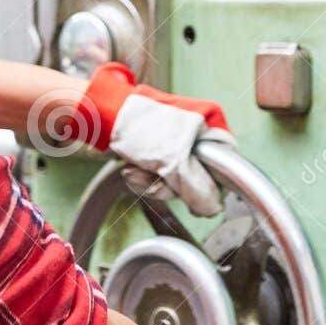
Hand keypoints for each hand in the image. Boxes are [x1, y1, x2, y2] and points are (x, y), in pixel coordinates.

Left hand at [80, 63, 232, 216]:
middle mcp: (196, 130)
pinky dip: (144, 178)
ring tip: (137, 170)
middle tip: (157, 178)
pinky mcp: (158, 150)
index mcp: (209, 120)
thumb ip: (196, 186)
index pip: (226, 161)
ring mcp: (176, 141)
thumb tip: (212, 208)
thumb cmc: (136, 123)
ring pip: (176, 179)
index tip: (196, 196)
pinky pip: (160, 176)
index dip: (211, 183)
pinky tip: (132, 169)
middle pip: (198, 175)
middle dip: (172, 184)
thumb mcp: (172, 159)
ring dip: (154, 183)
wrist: (99, 115)